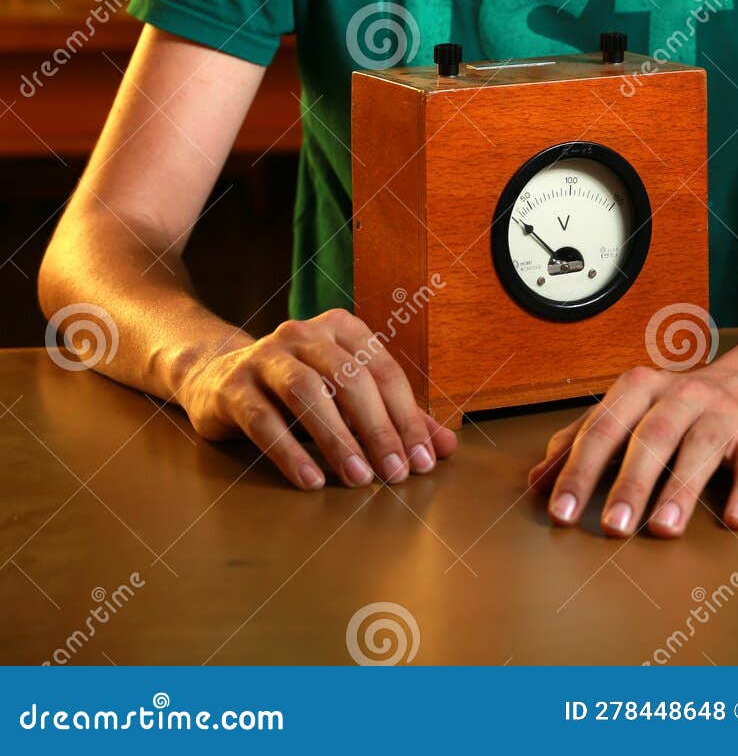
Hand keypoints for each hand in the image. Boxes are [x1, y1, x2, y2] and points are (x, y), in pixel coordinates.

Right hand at [178, 308, 457, 489]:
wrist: (219, 380)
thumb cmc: (296, 391)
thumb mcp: (346, 397)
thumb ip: (394, 418)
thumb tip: (445, 447)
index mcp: (341, 329)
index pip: (383, 371)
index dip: (406, 417)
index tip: (423, 462)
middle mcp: (304, 334)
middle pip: (349, 378)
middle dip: (377, 429)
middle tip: (395, 474)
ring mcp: (265, 356)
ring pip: (307, 392)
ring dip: (336, 438)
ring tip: (358, 478)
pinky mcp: (233, 386)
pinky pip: (263, 418)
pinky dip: (289, 451)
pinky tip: (311, 481)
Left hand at [526, 351, 737, 536]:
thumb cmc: (683, 402)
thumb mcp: (632, 408)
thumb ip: (585, 440)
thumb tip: (537, 481)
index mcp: (641, 388)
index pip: (603, 429)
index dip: (579, 470)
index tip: (559, 512)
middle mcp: (681, 395)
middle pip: (650, 438)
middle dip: (629, 483)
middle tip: (611, 526)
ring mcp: (723, 414)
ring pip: (699, 448)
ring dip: (681, 489)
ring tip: (663, 528)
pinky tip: (736, 519)